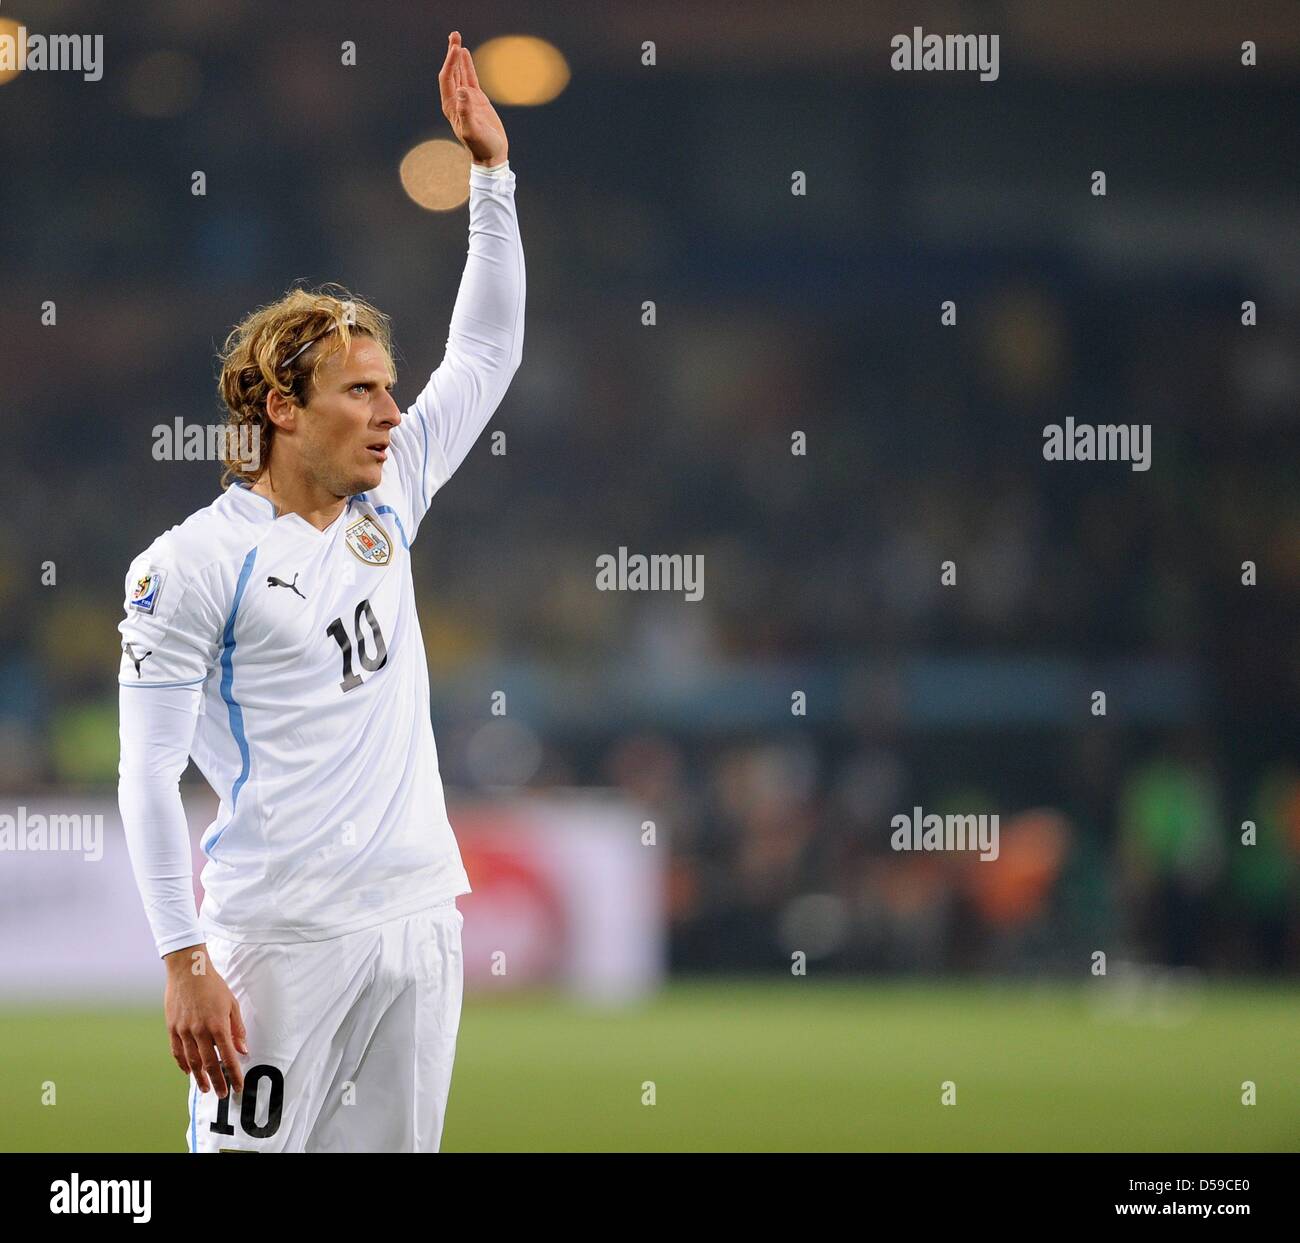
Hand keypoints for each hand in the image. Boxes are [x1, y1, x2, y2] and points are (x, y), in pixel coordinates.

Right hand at [163, 945, 247, 1096]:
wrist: (188, 971)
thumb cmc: (214, 986)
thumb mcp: (232, 1004)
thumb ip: (237, 1029)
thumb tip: (243, 1050)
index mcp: (218, 1025)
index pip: (227, 1056)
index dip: (234, 1074)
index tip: (238, 1086)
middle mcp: (200, 1031)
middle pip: (209, 1064)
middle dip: (217, 1082)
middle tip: (223, 1094)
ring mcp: (184, 1031)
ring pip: (191, 1062)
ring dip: (199, 1077)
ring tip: (206, 1088)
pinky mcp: (172, 1028)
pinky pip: (177, 1052)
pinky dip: (183, 1065)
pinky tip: (189, 1072)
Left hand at [439, 31, 507, 166]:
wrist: (491, 156)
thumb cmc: (482, 147)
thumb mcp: (473, 131)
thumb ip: (466, 112)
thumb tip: (462, 91)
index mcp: (451, 106)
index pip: (447, 78)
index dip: (450, 63)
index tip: (456, 48)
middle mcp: (456, 100)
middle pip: (450, 72)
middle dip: (451, 53)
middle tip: (454, 35)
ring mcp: (466, 99)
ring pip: (459, 73)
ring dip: (457, 56)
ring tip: (456, 39)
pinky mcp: (477, 100)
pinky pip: (470, 78)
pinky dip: (467, 65)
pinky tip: (465, 54)